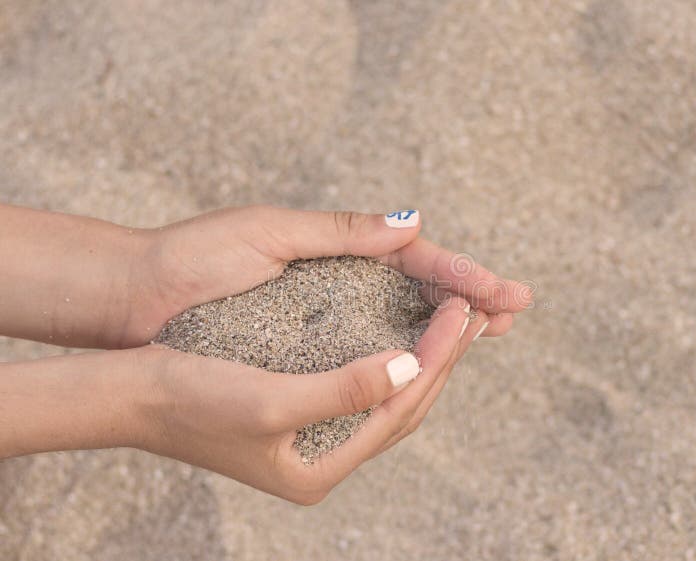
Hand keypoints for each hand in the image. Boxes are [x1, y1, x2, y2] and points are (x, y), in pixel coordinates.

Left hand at [126, 206, 531, 346]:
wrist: (137, 299)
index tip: (507, 292)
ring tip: (489, 330)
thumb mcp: (270, 233)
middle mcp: (337, 284)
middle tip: (516, 309)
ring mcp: (323, 318)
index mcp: (337, 249)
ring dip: (444, 328)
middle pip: (417, 292)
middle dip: (468, 300)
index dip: (463, 276)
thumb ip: (342, 232)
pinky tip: (426, 360)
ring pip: (398, 323)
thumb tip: (415, 223)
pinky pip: (364, 352)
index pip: (415, 262)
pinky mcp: (303, 349)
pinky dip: (399, 354)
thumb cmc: (195, 259)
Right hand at [142, 294, 484, 503]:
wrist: (132, 391)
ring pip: (386, 394)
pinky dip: (389, 355)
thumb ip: (344, 390)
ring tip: (451, 318)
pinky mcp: (300, 408)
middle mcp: (323, 459)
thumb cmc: (191, 398)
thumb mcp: (271, 401)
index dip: (437, 359)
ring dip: (422, 356)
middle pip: (402, 406)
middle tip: (474, 311)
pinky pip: (362, 383)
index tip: (462, 311)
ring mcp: (313, 436)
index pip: (400, 407)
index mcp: (321, 470)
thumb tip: (410, 367)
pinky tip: (403, 329)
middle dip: (441, 359)